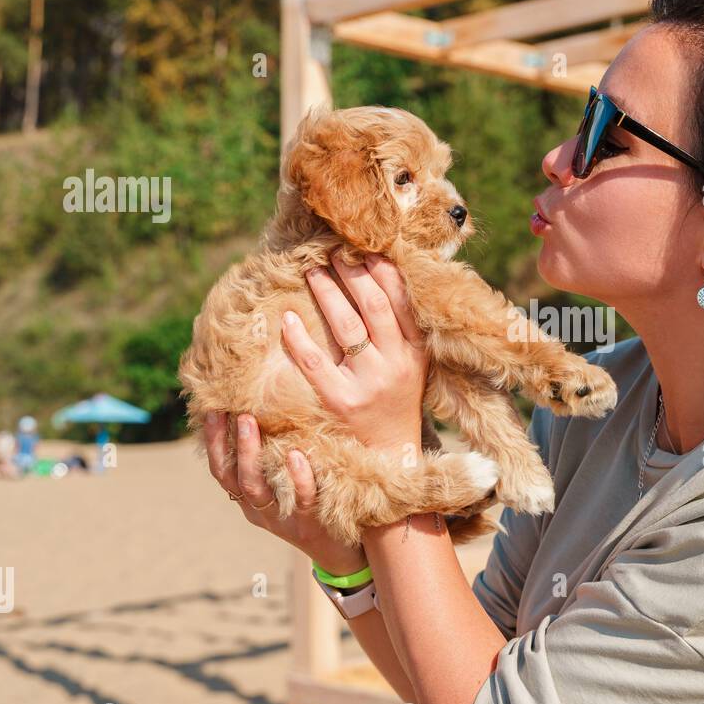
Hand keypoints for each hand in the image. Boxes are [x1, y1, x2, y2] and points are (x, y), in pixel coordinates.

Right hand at [204, 410, 364, 575]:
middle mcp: (260, 511)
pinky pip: (301, 499)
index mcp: (250, 500)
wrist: (344, 550)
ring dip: (250, 453)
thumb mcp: (289, 484)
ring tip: (250, 422)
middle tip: (236, 412)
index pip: (222, 470)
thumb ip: (277, 458)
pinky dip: (297, 477)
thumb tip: (271, 413)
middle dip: (229, 443)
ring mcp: (282, 520)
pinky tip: (296, 455)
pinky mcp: (309, 525)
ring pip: (256, 488)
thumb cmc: (317, 505)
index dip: (213, 442)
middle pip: (234, 477)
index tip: (212, 410)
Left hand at [281, 249, 428, 456]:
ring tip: (311, 270)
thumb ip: (402, 329)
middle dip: (352, 274)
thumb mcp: (413, 364)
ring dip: (327, 292)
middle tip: (332, 251)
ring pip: (346, 327)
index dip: (383, 271)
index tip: (364, 248)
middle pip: (374, 307)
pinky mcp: (341, 402)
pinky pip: (315, 362)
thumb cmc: (397, 400)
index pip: (401, 301)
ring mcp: (368, 383)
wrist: (391, 455)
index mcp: (416, 351)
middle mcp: (396, 364)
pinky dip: (299, 338)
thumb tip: (383, 275)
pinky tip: (287, 318)